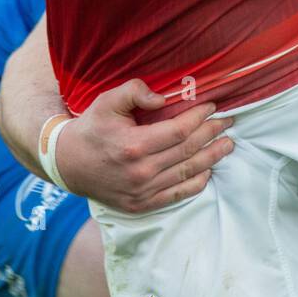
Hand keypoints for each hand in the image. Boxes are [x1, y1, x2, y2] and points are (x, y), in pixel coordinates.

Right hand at [55, 80, 233, 213]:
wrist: (69, 164)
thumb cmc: (91, 128)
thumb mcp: (107, 102)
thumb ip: (134, 92)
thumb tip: (164, 98)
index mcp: (134, 145)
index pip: (179, 131)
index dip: (199, 118)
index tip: (212, 107)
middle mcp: (141, 172)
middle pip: (188, 151)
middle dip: (212, 134)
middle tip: (228, 123)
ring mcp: (143, 191)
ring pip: (188, 173)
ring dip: (212, 158)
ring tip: (228, 144)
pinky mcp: (142, 204)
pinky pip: (177, 194)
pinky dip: (197, 183)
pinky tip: (208, 170)